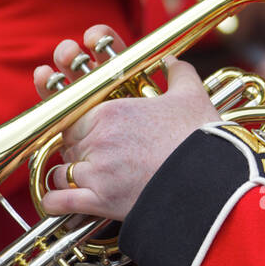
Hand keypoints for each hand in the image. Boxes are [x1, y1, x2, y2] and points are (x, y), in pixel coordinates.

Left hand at [35, 24, 219, 222]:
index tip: (88, 131)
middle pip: (69, 143)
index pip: (75, 114)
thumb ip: (179, 73)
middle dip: (78, 149)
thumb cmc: (201, 138)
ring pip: (63, 171)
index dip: (81, 125)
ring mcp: (96, 171)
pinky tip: (54, 203)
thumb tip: (172, 62)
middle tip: (93, 156)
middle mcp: (98, 139)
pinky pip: (60, 202)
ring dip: (69, 175)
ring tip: (82, 179)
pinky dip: (53, 202)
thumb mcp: (192, 96)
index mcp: (111, 111)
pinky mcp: (100, 202)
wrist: (211, 182)